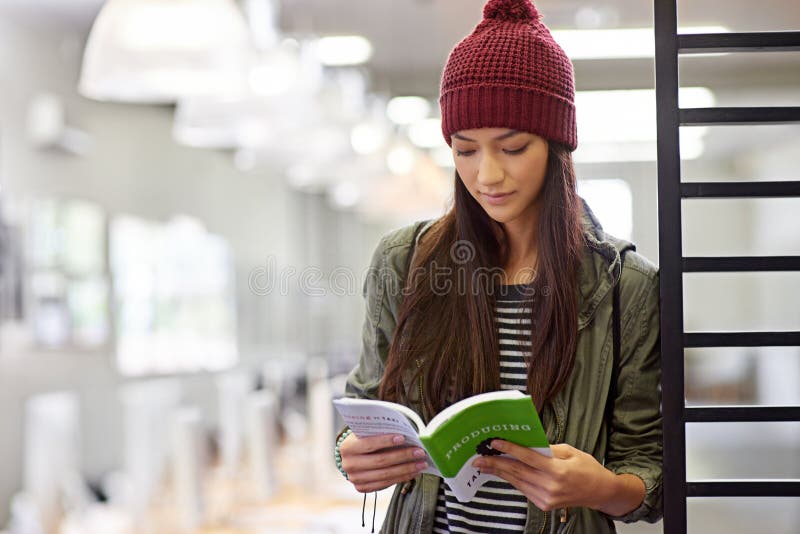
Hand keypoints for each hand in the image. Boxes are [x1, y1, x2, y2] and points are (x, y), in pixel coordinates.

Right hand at [339, 433, 427, 492]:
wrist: (351, 457)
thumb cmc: (363, 440)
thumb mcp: (366, 433)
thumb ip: (379, 433)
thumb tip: (406, 435)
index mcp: (347, 447)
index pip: (369, 444)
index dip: (386, 441)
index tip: (403, 438)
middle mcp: (349, 465)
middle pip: (380, 461)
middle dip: (402, 456)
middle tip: (419, 452)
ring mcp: (355, 478)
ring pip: (385, 475)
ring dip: (406, 469)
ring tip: (421, 464)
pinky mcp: (362, 488)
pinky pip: (385, 484)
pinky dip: (401, 478)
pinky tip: (413, 472)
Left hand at [472, 440, 644, 515]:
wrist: (600, 492)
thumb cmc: (587, 468)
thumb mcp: (570, 451)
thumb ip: (547, 449)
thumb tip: (525, 443)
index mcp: (558, 471)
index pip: (528, 458)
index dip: (509, 450)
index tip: (495, 443)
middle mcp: (550, 487)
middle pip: (517, 472)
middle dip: (495, 464)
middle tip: (478, 457)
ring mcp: (546, 498)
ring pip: (517, 482)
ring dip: (499, 472)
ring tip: (484, 465)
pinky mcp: (543, 505)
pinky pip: (523, 489)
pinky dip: (511, 479)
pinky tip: (501, 472)